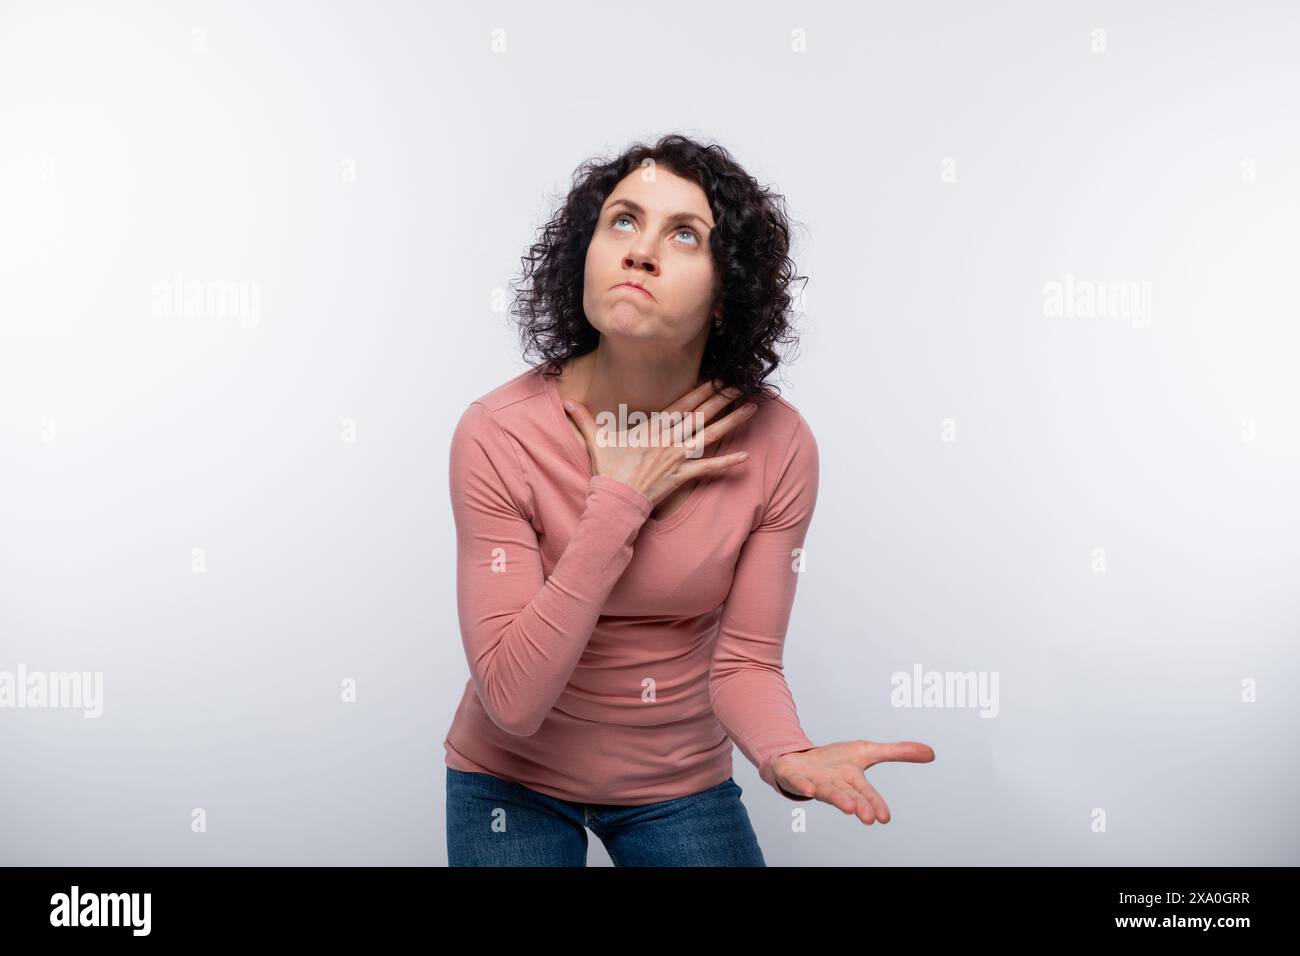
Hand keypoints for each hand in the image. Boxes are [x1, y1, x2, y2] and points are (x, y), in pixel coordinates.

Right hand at [562, 378, 755, 508]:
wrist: (614, 500)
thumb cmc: (608, 470)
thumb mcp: (596, 440)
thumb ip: (584, 418)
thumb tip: (568, 402)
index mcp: (652, 427)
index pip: (682, 404)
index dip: (701, 389)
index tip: (717, 377)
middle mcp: (668, 439)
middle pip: (700, 415)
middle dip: (723, 398)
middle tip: (742, 385)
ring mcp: (677, 457)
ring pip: (709, 436)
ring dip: (732, 422)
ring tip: (750, 409)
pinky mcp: (681, 476)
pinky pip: (708, 468)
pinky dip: (726, 463)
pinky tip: (744, 457)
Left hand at [772, 740, 935, 824]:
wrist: (800, 759)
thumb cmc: (834, 761)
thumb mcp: (867, 751)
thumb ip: (897, 752)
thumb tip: (931, 753)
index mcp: (852, 780)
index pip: (867, 794)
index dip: (875, 804)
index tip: (884, 818)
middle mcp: (835, 784)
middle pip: (848, 796)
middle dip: (858, 806)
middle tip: (868, 818)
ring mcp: (814, 782)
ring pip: (826, 792)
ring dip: (837, 799)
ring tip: (848, 807)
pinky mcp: (794, 777)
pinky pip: (797, 781)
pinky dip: (802, 786)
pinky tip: (807, 790)